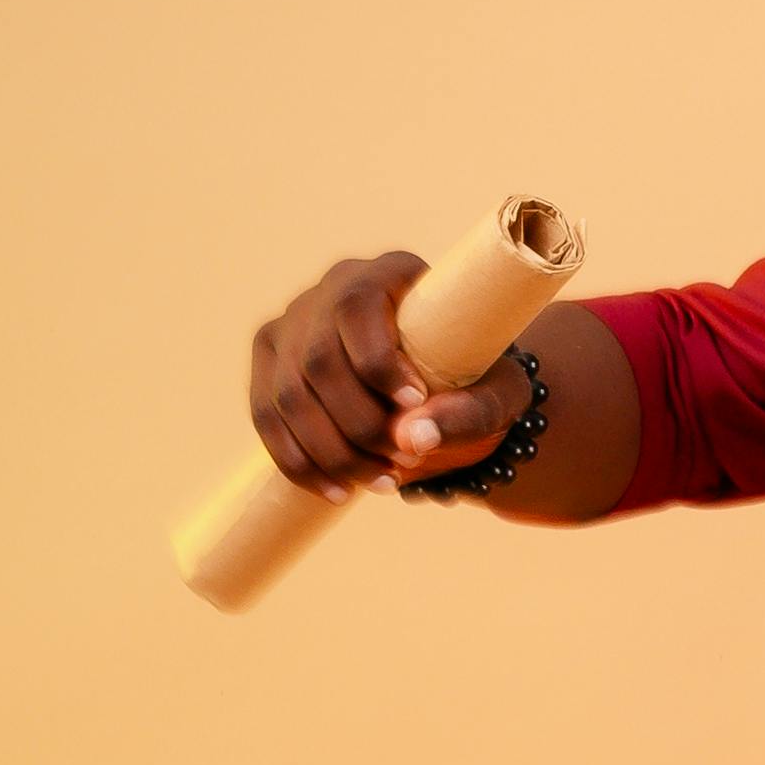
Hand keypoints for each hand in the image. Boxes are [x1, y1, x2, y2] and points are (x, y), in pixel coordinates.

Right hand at [247, 251, 532, 493]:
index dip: (378, 363)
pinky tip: (339, 491)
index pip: (357, 309)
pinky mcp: (271, 364)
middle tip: (406, 460)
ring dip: (334, 453)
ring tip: (384, 482)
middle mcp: (329, 289)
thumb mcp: (497, 394)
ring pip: (288, 397)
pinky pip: (267, 419)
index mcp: (389, 273)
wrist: (446, 389)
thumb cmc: (476, 380)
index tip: (415, 405)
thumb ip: (470, 412)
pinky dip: (300, 463)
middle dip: (360, 424)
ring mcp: (292, 325)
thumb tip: (413, 439)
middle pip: (318, 360)